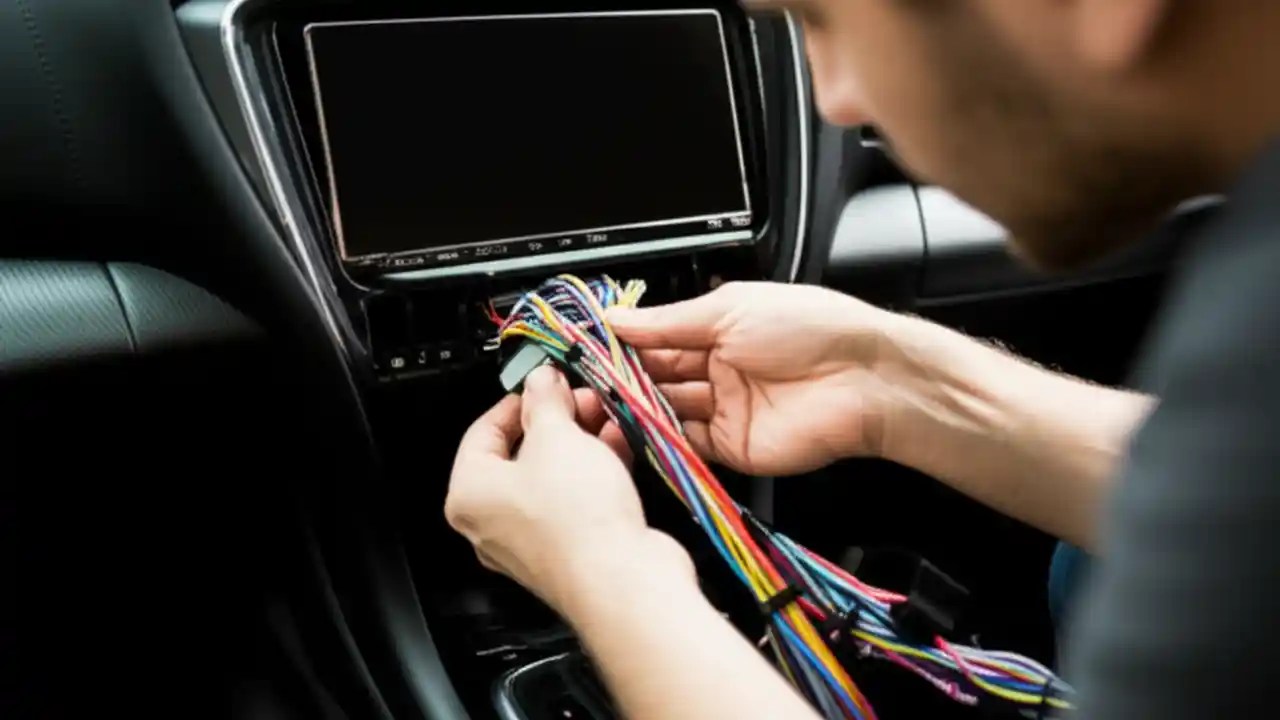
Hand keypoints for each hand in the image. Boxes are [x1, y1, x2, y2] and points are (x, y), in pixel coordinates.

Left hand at [446, 366, 692, 617]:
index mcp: (470, 494)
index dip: (518, 399)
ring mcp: (532, 542)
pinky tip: (620, 449)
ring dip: (581, 443)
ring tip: (608, 418)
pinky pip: (577, 501)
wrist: (622, 581)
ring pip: (552, 477)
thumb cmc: (576, 518)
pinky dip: (595, 473)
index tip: (546, 381)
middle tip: (583, 397)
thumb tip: (540, 382)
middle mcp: (493, 523)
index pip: (482, 431)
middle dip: (556, 420)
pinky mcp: (570, 552)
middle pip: (520, 455)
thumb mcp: (558, 437)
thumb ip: (545, 402)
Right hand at [608, 281, 904, 475]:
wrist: (864, 380)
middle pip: (656, 378)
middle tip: (586, 384)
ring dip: (634, 411)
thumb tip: (618, 318)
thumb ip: (668, 321)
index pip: (657, 339)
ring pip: (664, 413)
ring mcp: (724, 411)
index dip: (623, 345)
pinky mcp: (732, 448)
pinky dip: (659, 441)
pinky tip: (635, 432)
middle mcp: (717, 370)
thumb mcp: (730, 308)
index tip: (588, 349)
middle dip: (621, 381)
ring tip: (602, 409)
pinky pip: (685, 446)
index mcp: (717, 329)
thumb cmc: (811, 328)